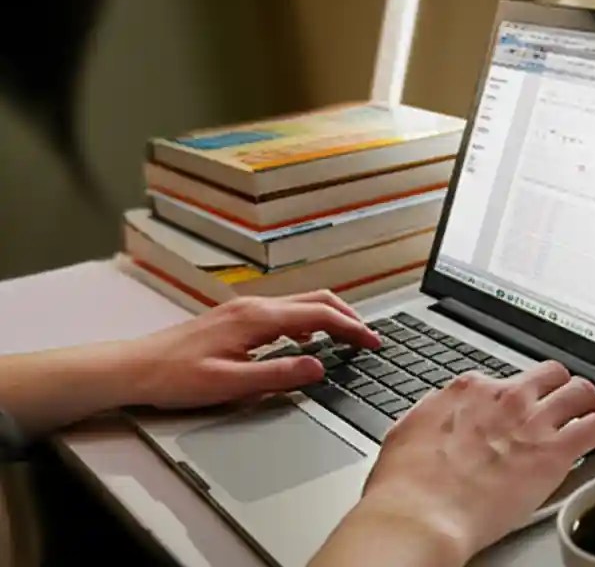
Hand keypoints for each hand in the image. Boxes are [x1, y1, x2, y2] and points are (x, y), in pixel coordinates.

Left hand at [131, 291, 380, 409]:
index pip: (320, 315)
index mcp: (258, 318)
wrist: (134, 368)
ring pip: (301, 302)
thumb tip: (319, 367)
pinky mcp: (237, 318)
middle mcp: (254, 307)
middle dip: (348, 316)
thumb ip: (279, 375)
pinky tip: (308, 339)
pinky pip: (284, 311)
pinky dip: (308, 320)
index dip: (352, 328)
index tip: (372, 341)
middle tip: (368, 338)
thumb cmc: (175, 378)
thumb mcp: (231, 384)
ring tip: (347, 338)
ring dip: (329, 316)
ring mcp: (245, 310)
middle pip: (316, 299)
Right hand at [313, 362, 594, 565]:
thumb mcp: (407, 433)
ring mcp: (533, 422)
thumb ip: (433, 418)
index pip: (505, 380)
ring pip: (580, 391)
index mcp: (469, 392)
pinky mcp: (555, 453)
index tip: (515, 411)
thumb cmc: (406, 486)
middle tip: (560, 405)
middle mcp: (506, 398)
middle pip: (550, 375)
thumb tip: (437, 419)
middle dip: (557, 388)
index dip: (513, 398)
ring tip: (588, 415)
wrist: (420, 514)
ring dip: (587, 403)